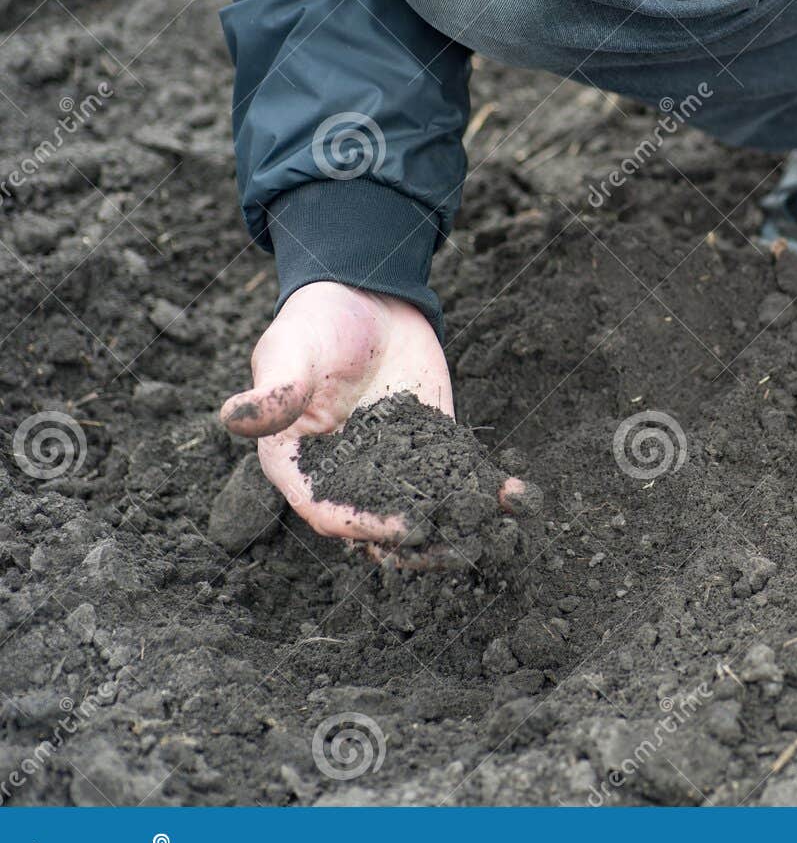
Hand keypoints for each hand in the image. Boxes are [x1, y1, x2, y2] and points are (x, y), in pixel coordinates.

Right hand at [218, 282, 518, 555]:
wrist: (365, 295)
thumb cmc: (315, 323)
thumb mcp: (289, 350)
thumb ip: (274, 390)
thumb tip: (233, 417)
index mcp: (299, 464)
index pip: (327, 509)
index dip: (363, 524)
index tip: (404, 527)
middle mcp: (346, 476)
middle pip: (378, 527)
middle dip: (418, 545)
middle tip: (456, 548)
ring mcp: (392, 466)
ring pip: (423, 512)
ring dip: (456, 529)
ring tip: (488, 532)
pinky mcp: (432, 446)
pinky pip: (458, 477)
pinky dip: (487, 491)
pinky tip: (517, 498)